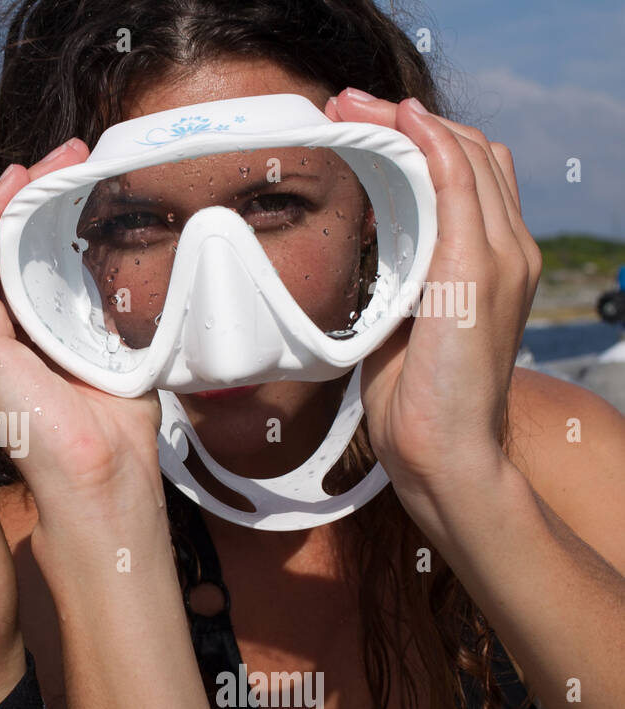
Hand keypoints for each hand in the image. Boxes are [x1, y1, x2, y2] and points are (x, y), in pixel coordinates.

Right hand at [0, 140, 165, 533]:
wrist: (103, 478)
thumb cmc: (109, 435)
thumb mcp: (102, 356)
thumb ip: (90, 319)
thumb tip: (104, 274)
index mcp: (3, 354)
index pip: (6, 271)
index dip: (33, 219)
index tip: (70, 177)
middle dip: (25, 197)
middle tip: (65, 154)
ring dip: (13, 197)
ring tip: (51, 159)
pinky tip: (20, 184)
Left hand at [325, 89, 541, 500]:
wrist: (442, 452)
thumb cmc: (418, 399)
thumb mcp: (404, 322)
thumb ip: (398, 280)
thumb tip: (366, 252)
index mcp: (490, 263)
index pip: (467, 176)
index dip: (419, 142)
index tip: (361, 128)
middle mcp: (507, 250)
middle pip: (469, 153)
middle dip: (406, 122)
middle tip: (348, 109)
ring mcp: (500, 257)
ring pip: (465, 155)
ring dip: (406, 123)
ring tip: (354, 109)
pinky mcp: (478, 269)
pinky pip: (459, 183)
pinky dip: (430, 145)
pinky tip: (400, 124)